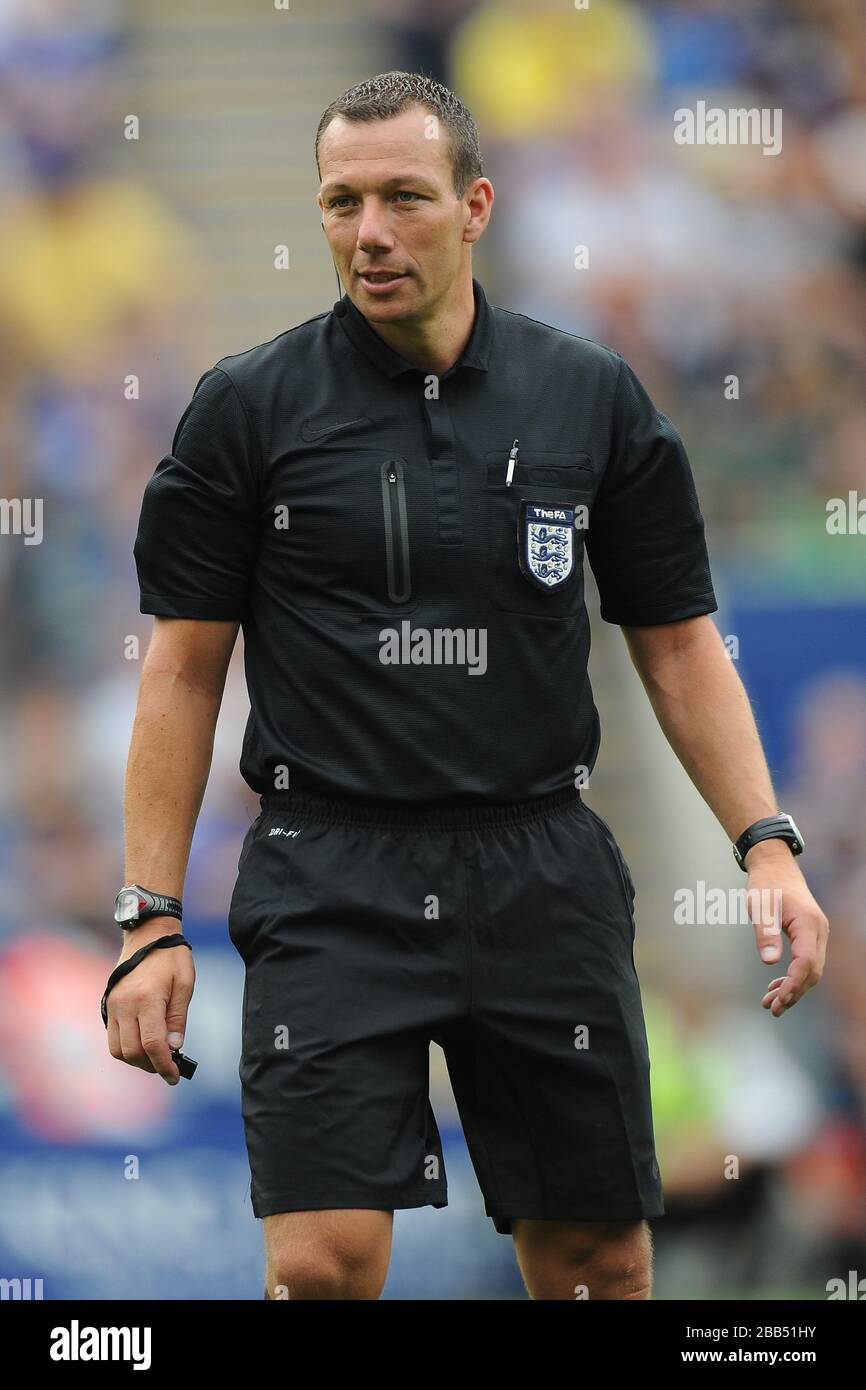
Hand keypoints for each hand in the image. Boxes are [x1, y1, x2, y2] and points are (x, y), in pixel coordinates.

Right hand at [106, 917, 194, 1083]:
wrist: (147, 935)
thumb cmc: (171, 958)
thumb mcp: (185, 984)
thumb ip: (178, 1018)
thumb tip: (174, 1048)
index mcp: (147, 998)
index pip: (152, 1044)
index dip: (164, 1065)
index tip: (175, 1076)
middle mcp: (125, 1005)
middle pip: (133, 1052)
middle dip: (151, 1066)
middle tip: (169, 1068)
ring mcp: (113, 1005)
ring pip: (118, 1050)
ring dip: (136, 1061)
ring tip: (156, 1058)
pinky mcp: (107, 1005)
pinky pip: (112, 1038)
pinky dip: (126, 1049)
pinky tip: (143, 1045)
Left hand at [744, 841, 828, 1016]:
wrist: (774, 864)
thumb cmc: (766, 883)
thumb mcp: (760, 907)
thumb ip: (766, 934)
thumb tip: (771, 963)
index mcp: (808, 924)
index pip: (807, 963)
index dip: (793, 985)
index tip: (778, 1001)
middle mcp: (818, 931)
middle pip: (812, 971)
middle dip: (793, 992)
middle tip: (772, 1008)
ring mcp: (817, 933)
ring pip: (811, 969)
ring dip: (793, 987)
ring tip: (770, 1003)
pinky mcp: (810, 934)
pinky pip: (807, 961)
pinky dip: (793, 976)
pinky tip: (776, 986)